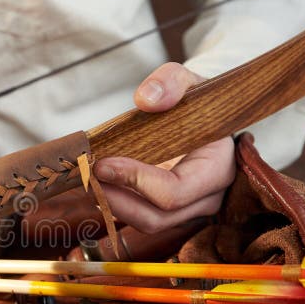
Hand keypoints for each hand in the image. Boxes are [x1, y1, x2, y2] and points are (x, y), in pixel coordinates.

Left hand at [95, 62, 235, 232]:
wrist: (204, 119)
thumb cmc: (197, 102)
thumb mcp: (189, 81)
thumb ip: (171, 82)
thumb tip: (145, 100)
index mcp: (217, 169)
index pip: (175, 191)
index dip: (135, 181)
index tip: (103, 164)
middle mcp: (205, 199)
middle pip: (156, 218)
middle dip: (116, 201)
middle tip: (87, 176)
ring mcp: (187, 210)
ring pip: (145, 223)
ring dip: (111, 205)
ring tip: (88, 180)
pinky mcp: (168, 212)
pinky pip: (139, 217)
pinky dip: (115, 205)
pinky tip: (97, 184)